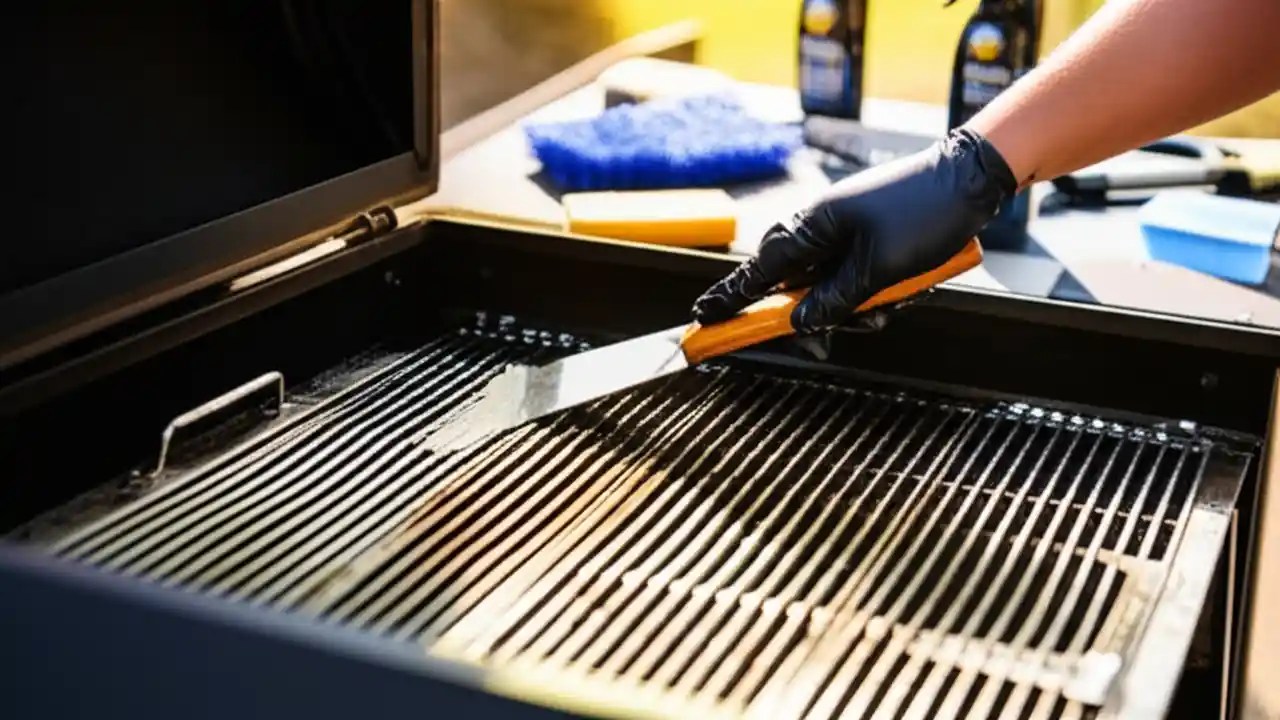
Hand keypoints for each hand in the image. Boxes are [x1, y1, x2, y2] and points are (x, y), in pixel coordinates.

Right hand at [691, 128, 1015, 332]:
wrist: (975, 180)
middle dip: (814, 316)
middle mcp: (824, 229)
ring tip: (890, 304)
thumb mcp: (878, 269)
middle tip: (823, 342)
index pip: (760, 269)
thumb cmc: (925, 213)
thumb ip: (833, 300)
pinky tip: (906, 291)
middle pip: (794, 285)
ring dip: (857, 308)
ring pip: (831, 289)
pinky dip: (878, 295)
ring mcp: (849, 235)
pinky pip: (860, 282)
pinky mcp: (873, 242)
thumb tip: (798, 323)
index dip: (731, 297)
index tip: (702, 316)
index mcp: (814, 225)